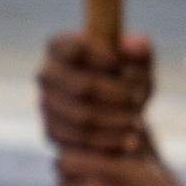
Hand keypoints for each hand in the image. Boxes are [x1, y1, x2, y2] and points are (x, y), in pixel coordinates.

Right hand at [38, 30, 153, 160]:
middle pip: (82, 87)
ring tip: (138, 123)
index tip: (120, 64)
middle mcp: (47, 73)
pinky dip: (107, 141)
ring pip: (82, 117)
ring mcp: (46, 103)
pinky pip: (78, 139)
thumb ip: (139, 53)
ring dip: (116, 122)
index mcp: (61, 47)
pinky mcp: (51, 130)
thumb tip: (137, 43)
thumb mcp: (138, 66)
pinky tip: (126, 139)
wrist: (117, 114)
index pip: (72, 47)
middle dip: (117, 96)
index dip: (98, 55)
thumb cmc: (125, 80)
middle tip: (139, 100)